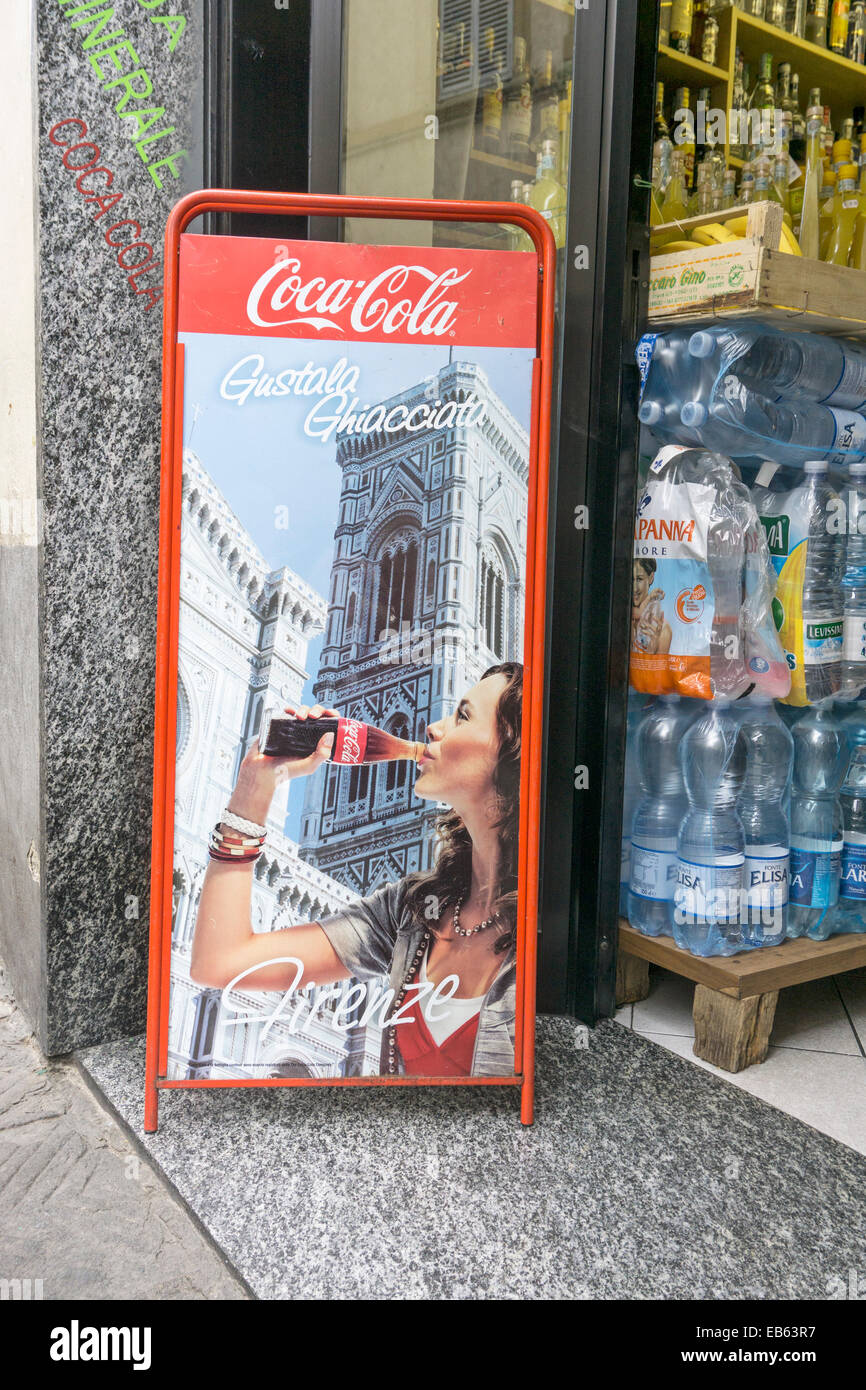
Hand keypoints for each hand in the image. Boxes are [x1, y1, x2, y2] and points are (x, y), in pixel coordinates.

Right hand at [227, 704, 339, 824]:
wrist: (262, 770)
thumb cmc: (285, 771)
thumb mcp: (309, 766)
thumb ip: (322, 754)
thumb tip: (330, 734)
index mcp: (316, 744)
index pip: (329, 727)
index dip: (332, 718)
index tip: (331, 715)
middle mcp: (306, 736)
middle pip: (317, 716)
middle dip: (318, 710)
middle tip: (313, 716)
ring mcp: (294, 730)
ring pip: (303, 712)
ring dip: (304, 709)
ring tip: (300, 716)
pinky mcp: (281, 726)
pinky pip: (287, 713)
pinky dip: (290, 709)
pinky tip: (290, 711)